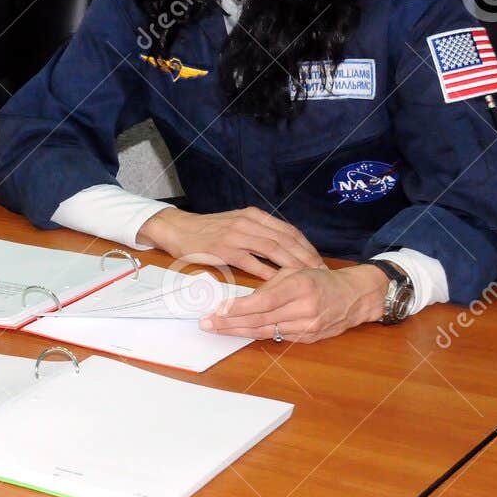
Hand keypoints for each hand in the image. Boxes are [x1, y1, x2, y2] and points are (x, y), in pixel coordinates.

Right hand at [137, 206, 324, 279]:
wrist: (176, 229)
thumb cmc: (206, 230)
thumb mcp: (235, 223)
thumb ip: (257, 232)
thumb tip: (281, 248)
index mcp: (253, 215)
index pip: (288, 230)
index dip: (306, 246)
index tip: (319, 260)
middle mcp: (247, 222)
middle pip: (285, 240)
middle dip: (306, 256)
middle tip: (320, 272)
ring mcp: (235, 235)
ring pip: (273, 249)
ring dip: (292, 264)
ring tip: (306, 277)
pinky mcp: (224, 250)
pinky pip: (252, 261)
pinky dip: (267, 272)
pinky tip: (279, 281)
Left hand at [201, 264, 388, 343]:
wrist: (355, 296)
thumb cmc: (320, 279)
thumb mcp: (295, 271)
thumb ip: (269, 285)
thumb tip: (239, 300)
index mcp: (300, 286)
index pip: (264, 301)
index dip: (239, 308)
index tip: (217, 310)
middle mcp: (305, 309)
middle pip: (260, 320)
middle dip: (229, 323)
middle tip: (206, 324)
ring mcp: (308, 327)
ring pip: (265, 331)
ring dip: (237, 331)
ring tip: (215, 329)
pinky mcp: (309, 338)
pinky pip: (276, 337)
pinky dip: (255, 334)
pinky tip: (238, 331)